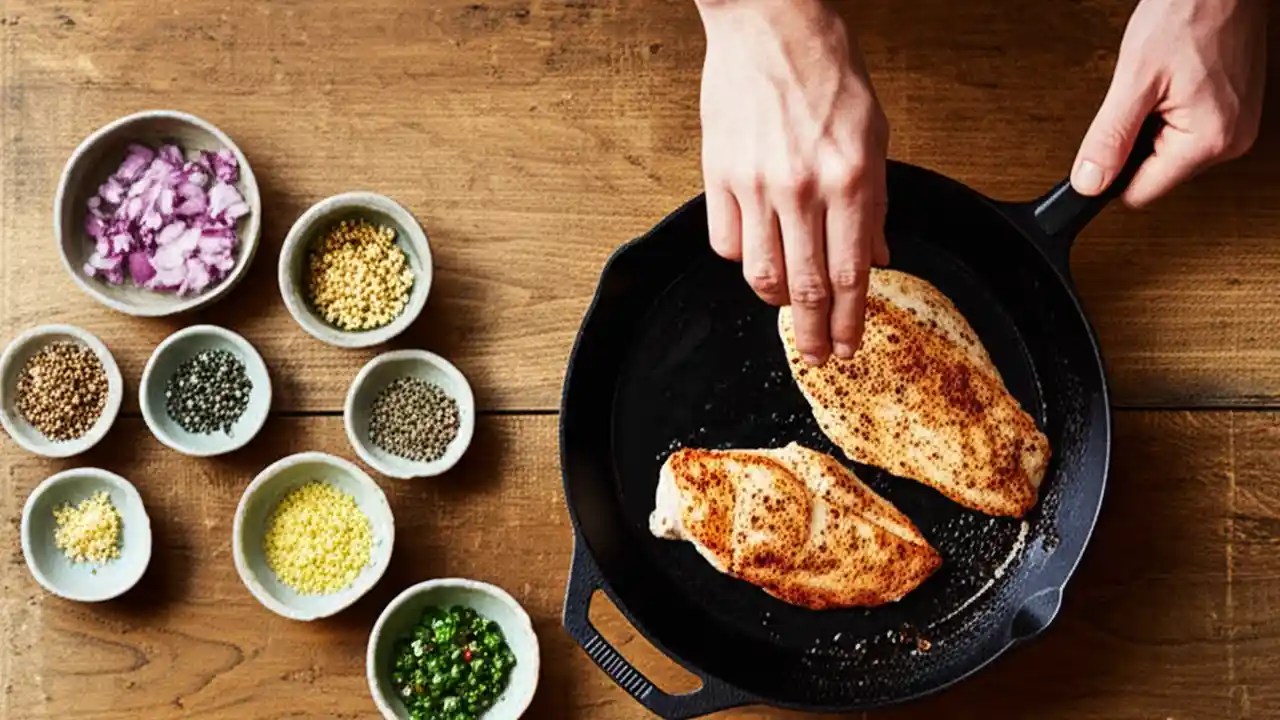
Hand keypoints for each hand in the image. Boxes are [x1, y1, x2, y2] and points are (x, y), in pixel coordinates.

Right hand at [696, 0, 889, 363]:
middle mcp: (803, 188)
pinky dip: (742, 260)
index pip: (852, 274)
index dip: (850, 321)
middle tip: (817, 356)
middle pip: (807, 288)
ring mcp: (756, 185)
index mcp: (849, 178)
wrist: (769, 24)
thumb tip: (875, 255)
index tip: (848, 347)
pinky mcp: (718, 176)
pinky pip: (726, 243)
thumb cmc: (825, 70)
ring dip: (777, 302)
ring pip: (761, 274)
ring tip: (788, 309)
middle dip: (814, 334)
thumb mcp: (873, 133)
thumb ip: (874, 201)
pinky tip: (757, 254)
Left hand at [1072, 0, 1266, 205]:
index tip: (1101, 152)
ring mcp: (1237, 126)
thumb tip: (1088, 182)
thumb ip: (1109, 138)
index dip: (1111, 175)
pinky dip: (1171, 114)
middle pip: (1157, 174)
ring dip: (1154, 127)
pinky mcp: (1235, 112)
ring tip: (1158, 86)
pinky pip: (1189, 132)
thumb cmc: (1188, 13)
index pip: (1141, 193)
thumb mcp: (1134, 80)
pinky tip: (1172, 85)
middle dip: (1135, 144)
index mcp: (1208, 140)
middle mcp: (1231, 140)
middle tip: (1138, 101)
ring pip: (1171, 153)